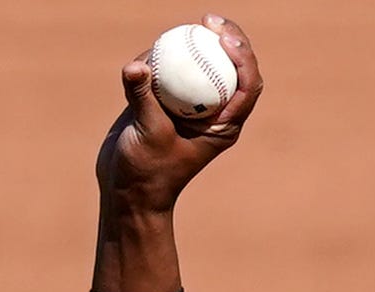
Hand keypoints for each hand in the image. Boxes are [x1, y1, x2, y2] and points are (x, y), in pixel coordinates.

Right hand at [94, 15, 263, 212]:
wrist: (127, 189)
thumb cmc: (146, 172)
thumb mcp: (147, 134)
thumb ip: (142, 98)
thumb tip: (136, 66)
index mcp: (224, 125)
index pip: (247, 85)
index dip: (243, 56)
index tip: (223, 38)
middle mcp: (212, 112)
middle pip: (229, 68)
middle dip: (225, 38)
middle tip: (207, 19)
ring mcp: (189, 105)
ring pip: (198, 65)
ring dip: (187, 46)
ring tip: (173, 37)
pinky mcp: (164, 101)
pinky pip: (167, 71)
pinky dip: (156, 60)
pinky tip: (142, 61)